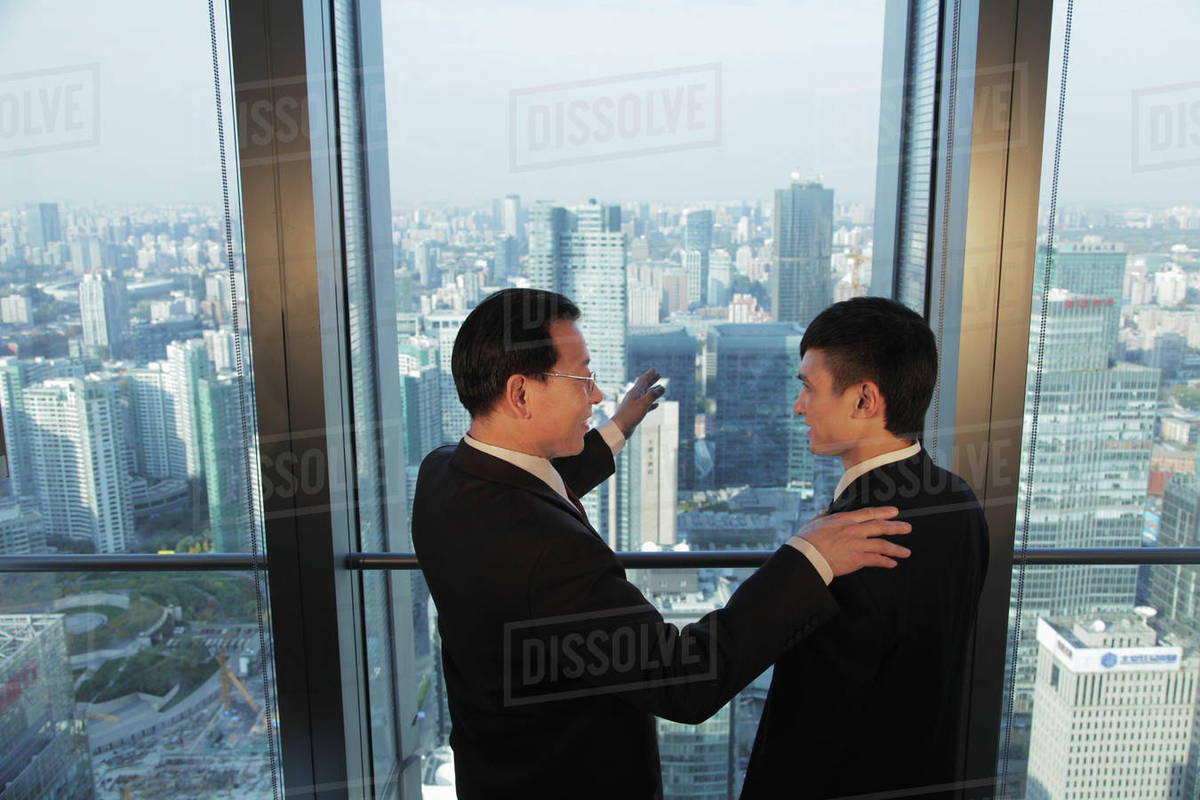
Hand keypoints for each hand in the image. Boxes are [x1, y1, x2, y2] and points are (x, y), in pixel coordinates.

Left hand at [611, 369, 665, 437]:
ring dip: (653, 391)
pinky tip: (657, 404)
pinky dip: (652, 404)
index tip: (654, 370)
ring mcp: (635, 405)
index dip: (649, 375)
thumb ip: (652, 395)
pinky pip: (646, 406)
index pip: (643, 380)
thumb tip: (662, 388)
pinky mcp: (636, 413)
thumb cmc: (629, 415)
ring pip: (646, 395)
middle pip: (644, 386)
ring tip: (660, 388)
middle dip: (651, 380)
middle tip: (658, 375)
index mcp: (635, 392)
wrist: (619, 428)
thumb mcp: (643, 404)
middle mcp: (635, 397)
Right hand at [789, 506, 911, 576]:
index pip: (868, 513)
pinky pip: (876, 560)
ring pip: (882, 545)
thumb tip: (824, 512)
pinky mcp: (857, 559)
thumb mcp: (814, 523)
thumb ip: (822, 517)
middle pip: (880, 527)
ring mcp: (857, 544)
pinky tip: (893, 563)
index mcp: (844, 519)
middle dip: (896, 527)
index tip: (894, 511)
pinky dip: (886, 562)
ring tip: (906, 552)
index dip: (883, 512)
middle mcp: (854, 530)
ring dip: (896, 548)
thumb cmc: (807, 540)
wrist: (807, 556)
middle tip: (907, 528)